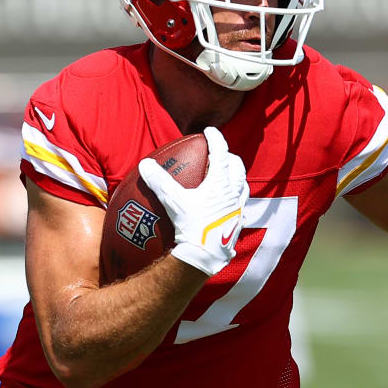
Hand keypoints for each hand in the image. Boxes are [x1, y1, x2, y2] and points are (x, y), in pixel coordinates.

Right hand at [138, 126, 248, 275]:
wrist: (205, 256)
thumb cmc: (191, 226)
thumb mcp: (174, 202)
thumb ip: (160, 182)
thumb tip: (145, 164)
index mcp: (221, 183)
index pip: (221, 153)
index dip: (216, 139)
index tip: (209, 131)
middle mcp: (233, 193)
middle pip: (237, 167)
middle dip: (229, 157)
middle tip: (217, 154)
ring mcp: (238, 209)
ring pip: (243, 186)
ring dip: (235, 177)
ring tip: (225, 176)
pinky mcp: (238, 223)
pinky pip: (239, 205)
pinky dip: (233, 198)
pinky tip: (224, 205)